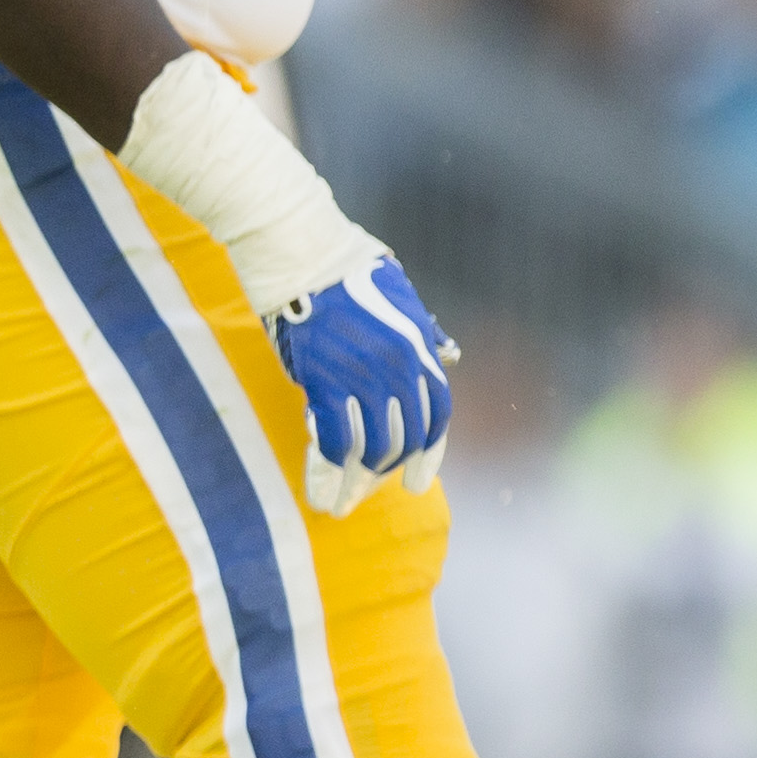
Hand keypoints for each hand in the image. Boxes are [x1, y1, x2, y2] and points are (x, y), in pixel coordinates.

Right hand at [264, 258, 455, 516]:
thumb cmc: (351, 271)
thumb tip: (452, 356)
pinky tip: (324, 483)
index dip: (431, 452)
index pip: (438, 414)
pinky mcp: (323, 382)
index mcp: (420, 350)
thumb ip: (426, 334)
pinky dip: (329, 468)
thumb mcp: (404, 299)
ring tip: (344, 502)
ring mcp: (362, 378)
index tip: (418, 479)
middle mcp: (398, 369)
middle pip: (405, 437)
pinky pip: (333, 440)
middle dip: (394, 471)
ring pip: (370, 446)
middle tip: (378, 493)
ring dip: (358, 481)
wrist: (304, 255)